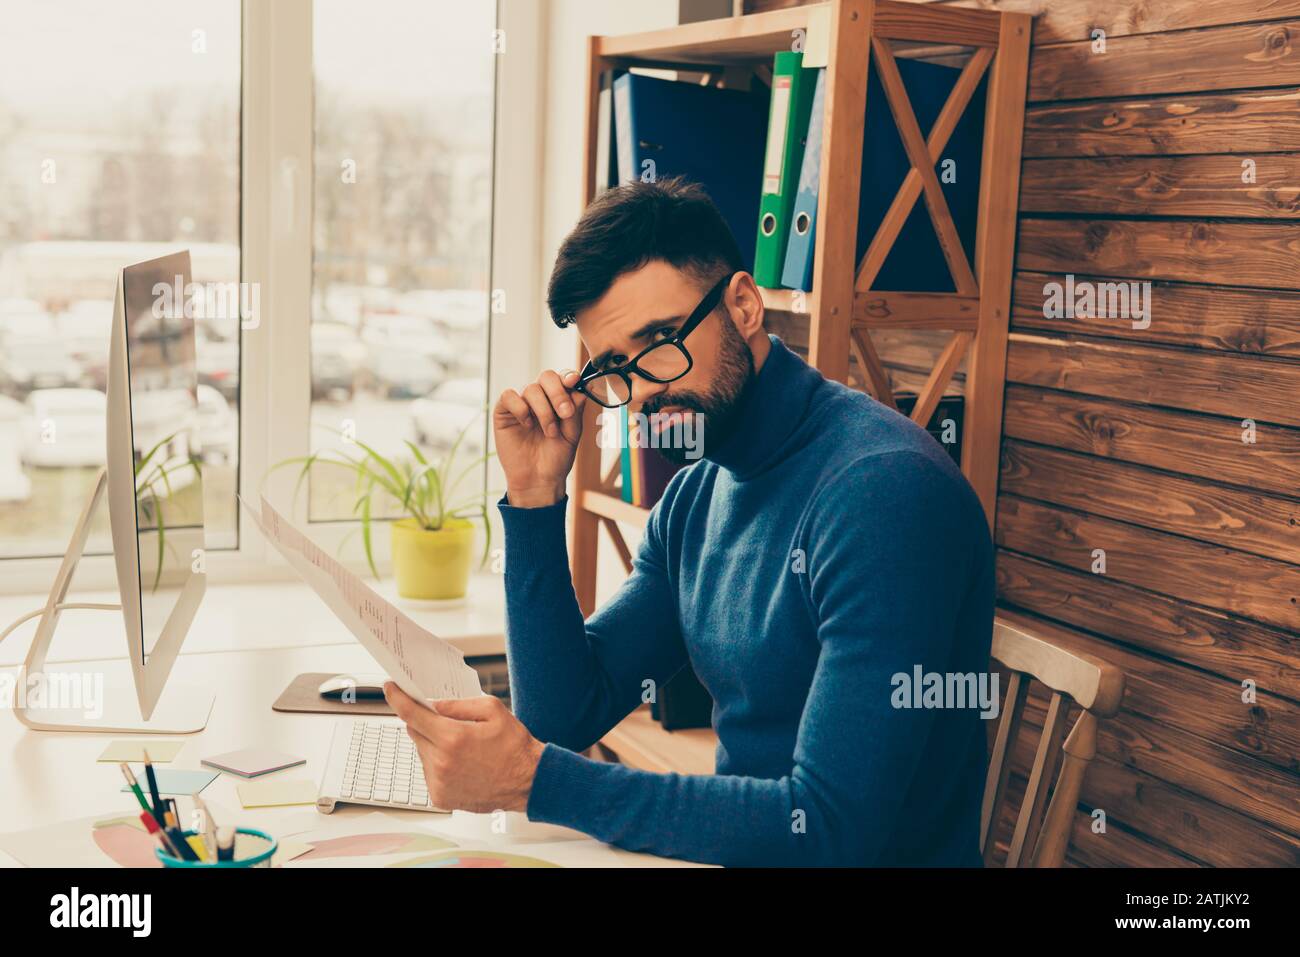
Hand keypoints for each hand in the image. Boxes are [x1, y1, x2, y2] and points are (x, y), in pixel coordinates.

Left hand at [384, 682, 544, 813]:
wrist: (527, 781)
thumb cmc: (513, 746)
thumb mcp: (492, 709)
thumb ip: (457, 704)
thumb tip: (432, 704)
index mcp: (453, 738)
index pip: (411, 714)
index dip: (397, 698)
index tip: (390, 689)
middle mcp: (441, 763)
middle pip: (415, 732)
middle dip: (427, 722)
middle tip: (449, 723)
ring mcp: (439, 783)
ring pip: (422, 752)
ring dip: (434, 744)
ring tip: (464, 748)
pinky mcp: (440, 798)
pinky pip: (428, 771)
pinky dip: (438, 764)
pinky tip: (462, 764)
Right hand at [493, 369, 585, 507]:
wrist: (538, 480)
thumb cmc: (556, 458)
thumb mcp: (572, 435)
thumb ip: (576, 412)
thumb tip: (580, 390)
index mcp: (559, 400)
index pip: (563, 378)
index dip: (568, 376)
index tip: (575, 381)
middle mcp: (541, 398)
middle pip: (547, 377)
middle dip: (558, 393)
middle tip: (565, 413)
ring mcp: (522, 403)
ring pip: (531, 388)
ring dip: (544, 411)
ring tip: (549, 432)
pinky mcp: (504, 411)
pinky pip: (509, 396)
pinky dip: (520, 408)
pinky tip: (527, 425)